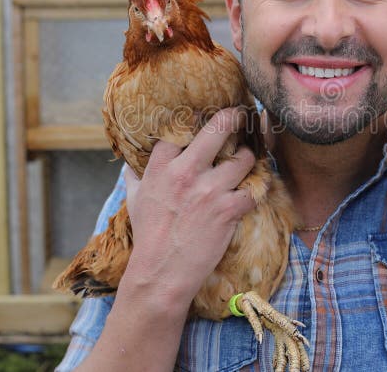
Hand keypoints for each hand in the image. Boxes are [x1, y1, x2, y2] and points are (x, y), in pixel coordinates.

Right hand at [123, 107, 257, 306]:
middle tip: (242, 114)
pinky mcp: (228, 210)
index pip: (182, 128)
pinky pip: (254, 189)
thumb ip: (135, 177)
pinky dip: (257, 189)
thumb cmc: (148, 236)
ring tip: (248, 158)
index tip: (207, 114)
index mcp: (161, 166)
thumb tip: (129, 165)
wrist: (161, 273)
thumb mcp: (135, 200)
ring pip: (243, 158)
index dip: (197, 118)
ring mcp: (209, 190)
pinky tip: (255, 188)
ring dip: (249, 157)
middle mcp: (186, 172)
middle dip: (234, 117)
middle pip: (218, 128)